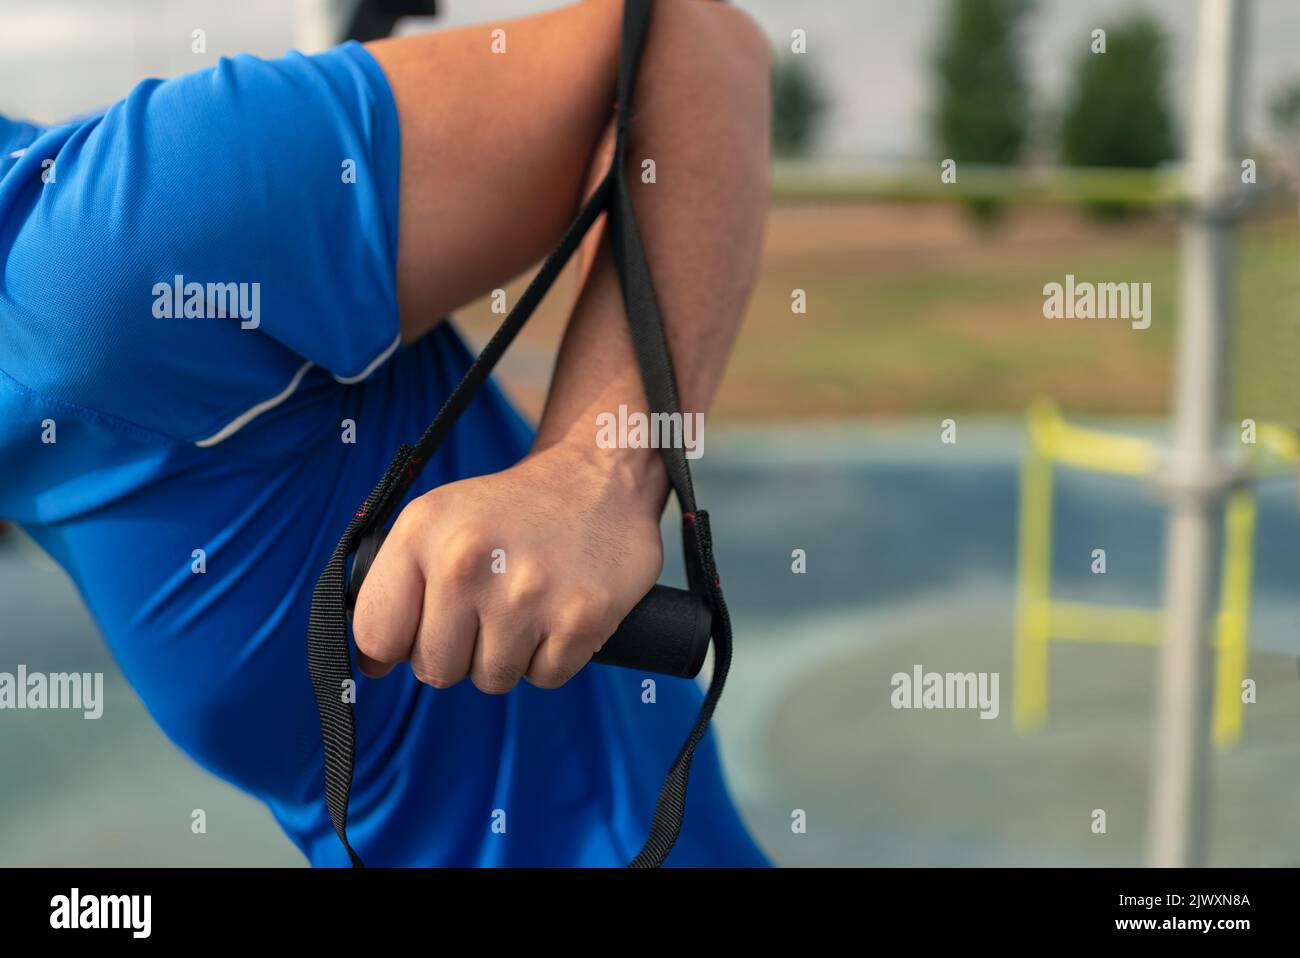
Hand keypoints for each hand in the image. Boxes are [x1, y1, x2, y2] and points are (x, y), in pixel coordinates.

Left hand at [351, 439, 665, 692]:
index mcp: (422, 532)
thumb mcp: (437, 521)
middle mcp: (467, 560)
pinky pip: (545, 677)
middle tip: (489, 607)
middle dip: (460, 651)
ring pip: (493, 678)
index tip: (420, 630)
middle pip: (436, 668)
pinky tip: (559, 610)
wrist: (600, 478)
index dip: (397, 644)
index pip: (377, 634)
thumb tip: (371, 665)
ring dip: (510, 654)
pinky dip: (553, 655)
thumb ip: (394, 584)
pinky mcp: (581, 616)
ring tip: (527, 604)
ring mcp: (526, 592)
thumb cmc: (511, 511)